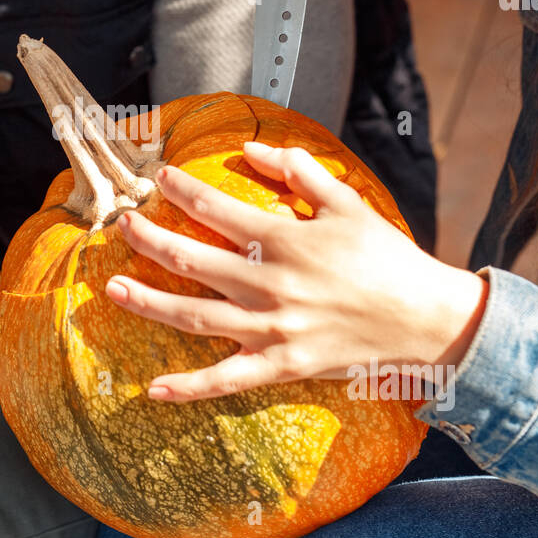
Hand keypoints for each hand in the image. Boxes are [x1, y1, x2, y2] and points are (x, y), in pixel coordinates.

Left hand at [104, 142, 487, 402]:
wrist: (425, 319)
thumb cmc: (387, 258)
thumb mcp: (347, 203)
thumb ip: (298, 171)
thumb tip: (253, 147)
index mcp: (284, 239)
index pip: (216, 208)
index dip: (181, 191)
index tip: (158, 180)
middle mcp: (269, 282)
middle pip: (191, 259)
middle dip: (148, 239)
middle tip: (122, 225)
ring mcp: (272, 328)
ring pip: (195, 314)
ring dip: (148, 302)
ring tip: (113, 288)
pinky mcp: (281, 365)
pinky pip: (225, 379)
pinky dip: (188, 387)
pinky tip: (154, 390)